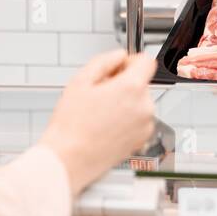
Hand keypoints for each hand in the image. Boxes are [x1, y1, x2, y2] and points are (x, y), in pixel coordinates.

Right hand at [39, 48, 156, 195]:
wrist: (70, 159)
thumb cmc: (71, 125)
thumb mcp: (80, 80)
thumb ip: (104, 60)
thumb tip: (119, 56)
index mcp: (131, 88)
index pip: (146, 61)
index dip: (130, 61)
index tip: (119, 67)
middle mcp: (144, 106)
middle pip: (141, 83)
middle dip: (123, 84)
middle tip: (100, 95)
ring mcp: (146, 125)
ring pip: (140, 102)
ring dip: (125, 103)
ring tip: (101, 114)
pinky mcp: (143, 139)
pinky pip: (139, 120)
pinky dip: (127, 119)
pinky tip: (107, 126)